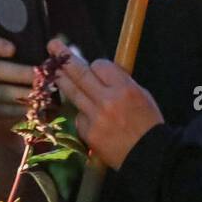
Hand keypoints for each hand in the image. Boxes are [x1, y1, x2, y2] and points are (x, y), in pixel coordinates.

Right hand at [0, 34, 36, 125]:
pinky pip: (1, 110)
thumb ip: (28, 56)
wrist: (1, 114)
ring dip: (23, 92)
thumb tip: (52, 47)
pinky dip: (20, 109)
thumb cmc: (16, 82)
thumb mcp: (18, 66)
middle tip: (40, 76)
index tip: (13, 49)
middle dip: (20, 73)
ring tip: (42, 93)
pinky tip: (35, 107)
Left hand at [48, 38, 163, 168]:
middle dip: (65, 57)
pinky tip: (92, 119)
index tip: (93, 66)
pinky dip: (83, 115)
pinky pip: (80, 117)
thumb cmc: (148, 124)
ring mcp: (95, 118)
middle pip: (81, 74)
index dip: (95, 65)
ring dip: (61, 79)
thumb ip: (120, 83)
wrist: (149, 156)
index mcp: (125, 89)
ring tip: (52, 69)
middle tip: (52, 45)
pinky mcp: (88, 133)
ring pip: (74, 93)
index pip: (100, 66)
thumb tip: (99, 72)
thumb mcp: (142, 96)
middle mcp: (107, 101)